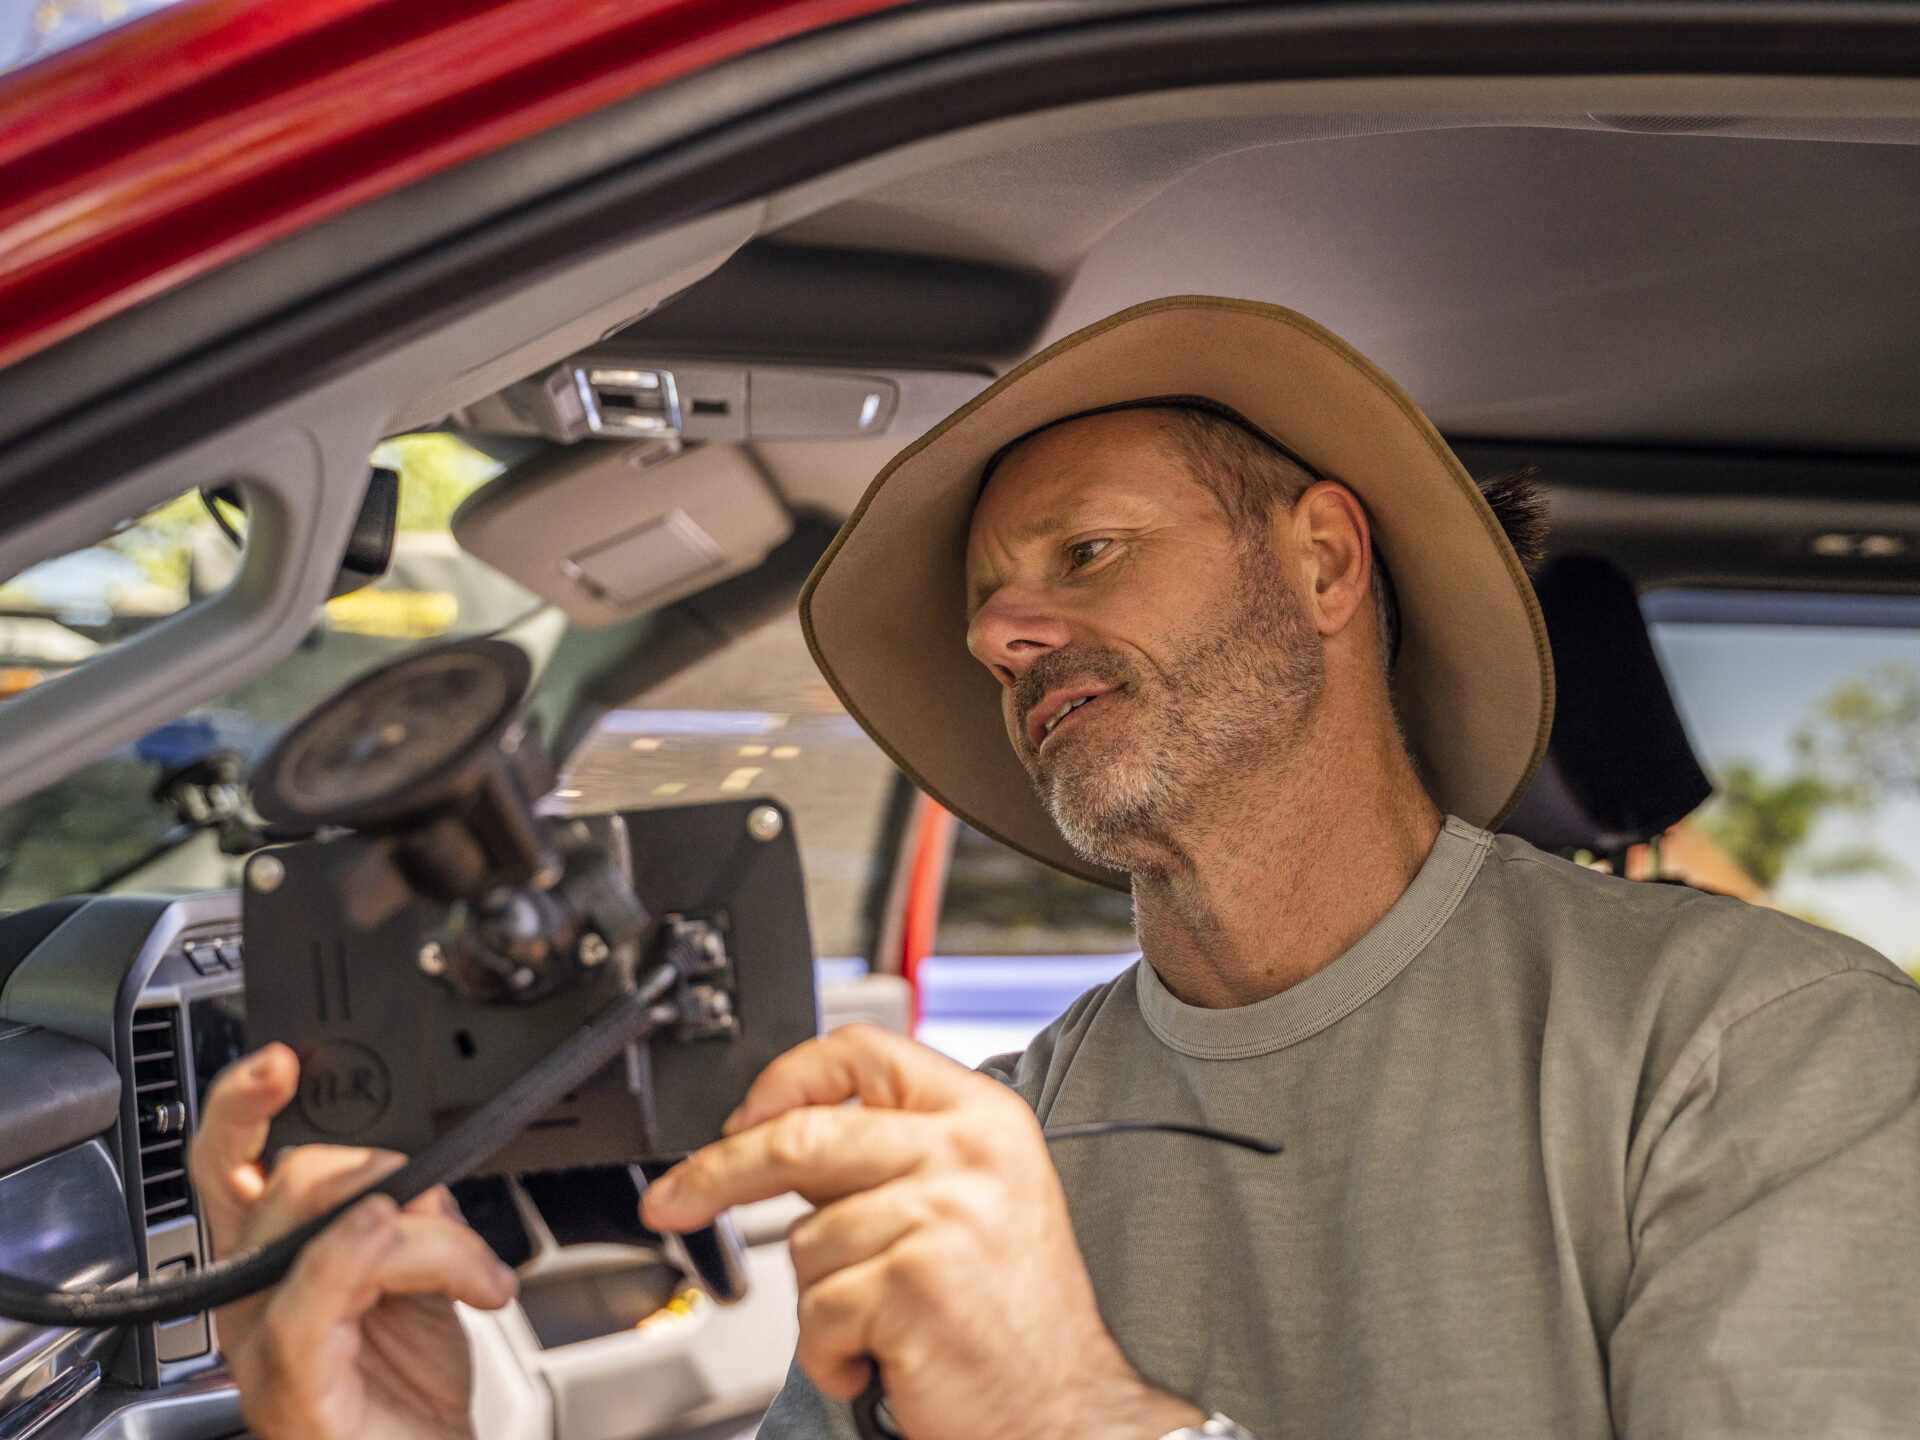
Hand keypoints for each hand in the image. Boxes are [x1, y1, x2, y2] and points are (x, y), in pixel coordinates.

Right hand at [188, 1044, 518, 1439]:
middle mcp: (251, 1294)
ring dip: (420, 1231)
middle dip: (382, 1169)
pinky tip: (384, 1236)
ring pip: (314, 1227)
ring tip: (474, 1273)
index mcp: (272, 1254)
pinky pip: (305, 1302)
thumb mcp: (425, 1270)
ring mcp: (262, 1345)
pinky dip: (349, 1255)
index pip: (227, 1161)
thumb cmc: (413, 1389)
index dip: (241, 1103)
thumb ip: (408, 1207)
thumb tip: (417, 1166)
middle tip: (446, 1211)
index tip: (282, 1061)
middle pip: (288, 1179)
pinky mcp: (290, 1390)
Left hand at [641, 1025, 1202, 1439]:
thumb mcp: (975, 1198)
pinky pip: (817, 1311)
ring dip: (821, 1301)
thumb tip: (776, 1138)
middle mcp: (969, 1152)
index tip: (740, 1117)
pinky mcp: (913, 1283)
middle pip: (803, 1134)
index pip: (863, 1052)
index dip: (787, 1077)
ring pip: (806, 1240)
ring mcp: (943, 1214)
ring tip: (879, 1325)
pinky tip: (881, 1359)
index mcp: (983, 1116)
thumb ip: (896, 1153)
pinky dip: (830, 1353)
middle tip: (675, 1199)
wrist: (1066, 1412)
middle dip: (718, 1173)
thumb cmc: (1012, 1318)